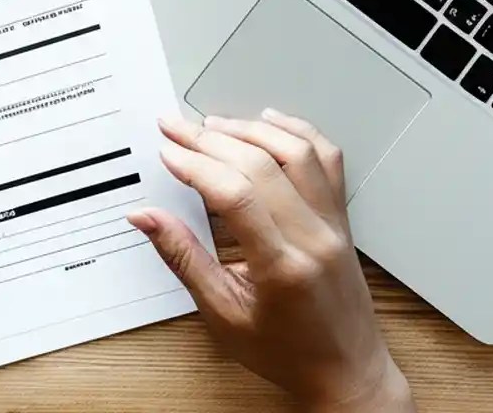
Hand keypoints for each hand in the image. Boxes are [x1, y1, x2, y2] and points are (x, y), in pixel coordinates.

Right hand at [128, 110, 414, 412]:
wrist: (346, 370)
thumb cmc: (286, 352)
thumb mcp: (222, 315)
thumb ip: (184, 258)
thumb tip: (146, 217)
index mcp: (283, 267)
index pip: (236, 195)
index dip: (197, 165)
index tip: (169, 152)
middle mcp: (315, 238)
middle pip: (262, 165)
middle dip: (211, 139)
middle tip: (177, 127)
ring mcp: (334, 224)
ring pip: (298, 152)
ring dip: (250, 130)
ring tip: (213, 123)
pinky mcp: (342, 218)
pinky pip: (328, 160)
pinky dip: (298, 132)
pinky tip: (270, 122)